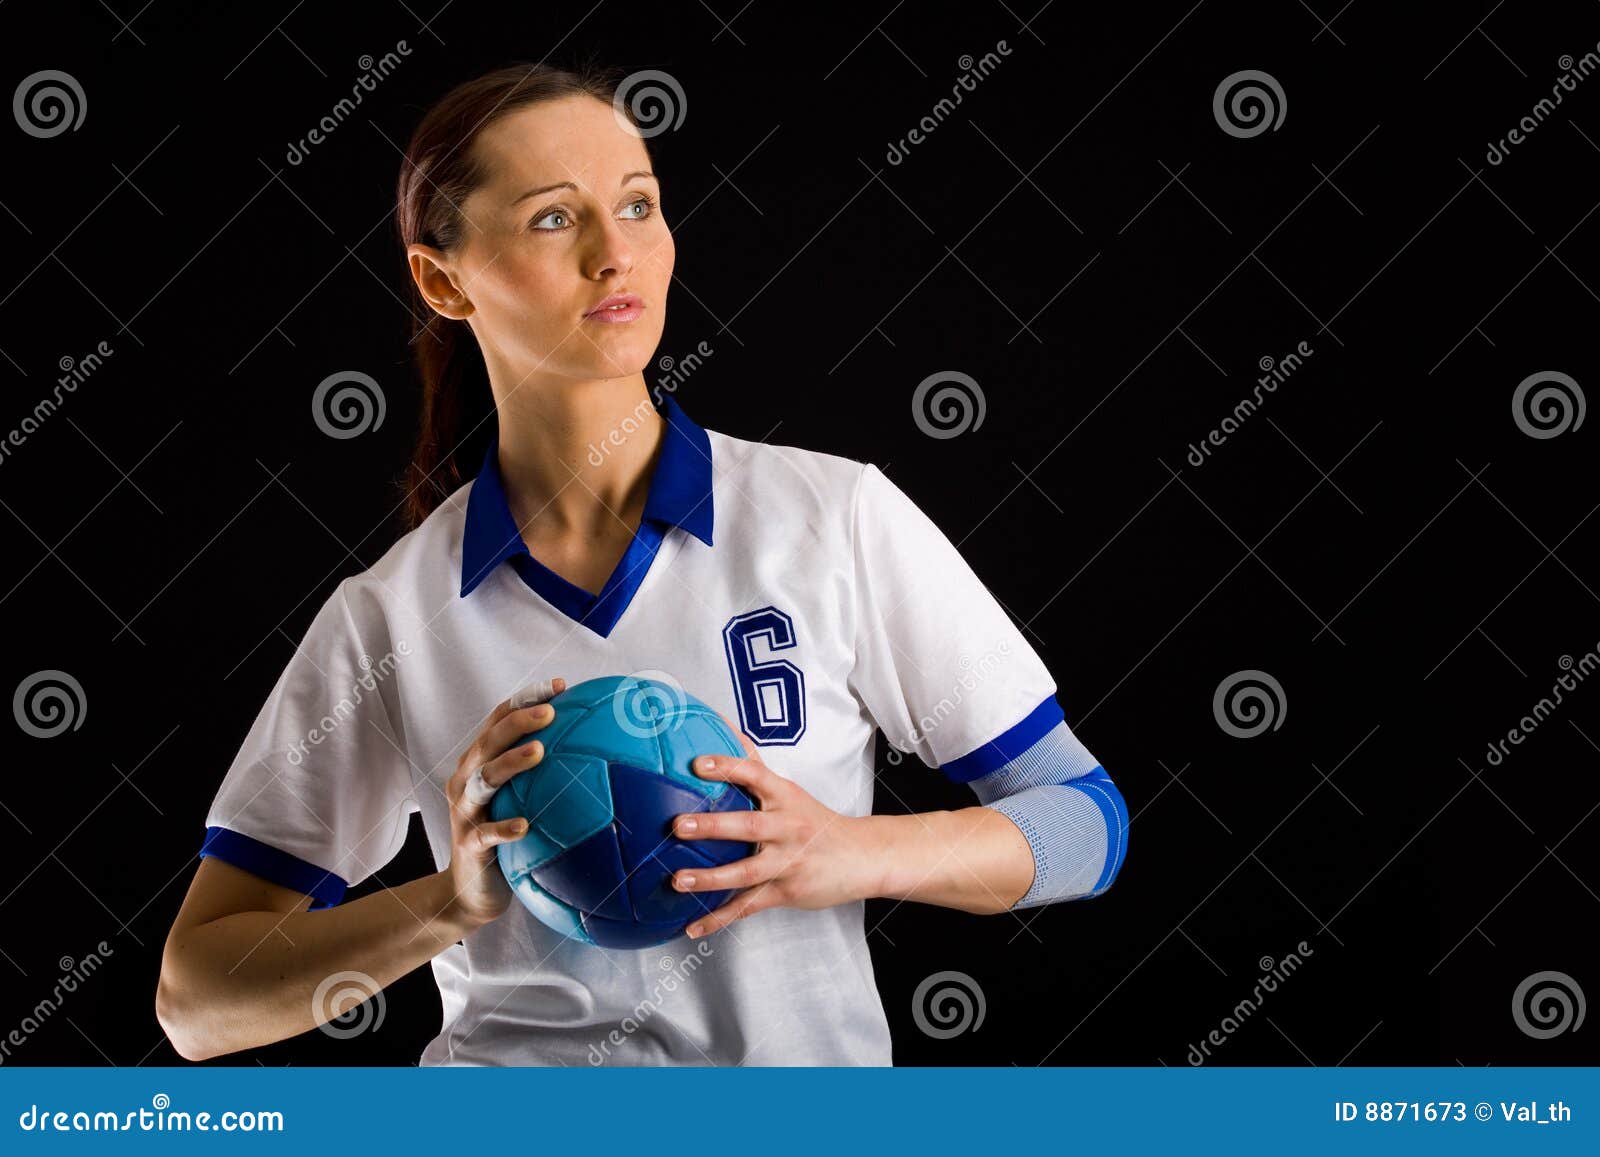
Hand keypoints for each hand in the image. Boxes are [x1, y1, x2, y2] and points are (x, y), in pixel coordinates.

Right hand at [442, 677, 565, 926]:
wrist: (470, 892)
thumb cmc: (506, 841)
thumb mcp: (523, 804)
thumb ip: (547, 778)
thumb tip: (603, 753)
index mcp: (480, 765)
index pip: (499, 721)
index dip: (526, 700)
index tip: (560, 687)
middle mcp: (467, 781)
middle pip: (489, 741)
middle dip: (518, 721)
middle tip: (551, 713)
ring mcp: (465, 812)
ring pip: (483, 779)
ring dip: (511, 763)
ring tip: (539, 752)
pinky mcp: (469, 844)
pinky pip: (486, 833)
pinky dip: (504, 827)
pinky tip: (526, 826)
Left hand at [671, 718, 878, 937]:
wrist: (860, 857)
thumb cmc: (815, 820)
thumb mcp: (789, 790)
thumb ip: (754, 763)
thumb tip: (723, 726)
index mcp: (785, 798)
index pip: (755, 776)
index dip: (728, 768)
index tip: (697, 764)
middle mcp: (786, 828)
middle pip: (748, 826)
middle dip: (713, 826)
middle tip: (678, 825)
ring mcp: (787, 862)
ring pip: (746, 872)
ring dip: (710, 878)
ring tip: (678, 879)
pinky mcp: (786, 891)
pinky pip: (748, 906)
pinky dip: (719, 919)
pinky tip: (692, 926)